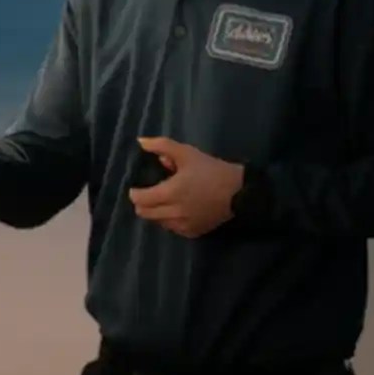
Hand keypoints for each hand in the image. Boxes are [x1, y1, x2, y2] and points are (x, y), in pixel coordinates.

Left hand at [127, 137, 245, 238]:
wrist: (239, 192)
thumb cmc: (211, 170)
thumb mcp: (187, 153)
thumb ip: (162, 146)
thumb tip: (141, 142)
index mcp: (170, 193)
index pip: (140, 200)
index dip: (134, 193)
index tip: (137, 187)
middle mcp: (174, 213)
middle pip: (144, 213)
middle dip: (143, 203)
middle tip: (149, 193)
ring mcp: (183, 225)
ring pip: (157, 222)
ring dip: (156, 212)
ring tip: (165, 200)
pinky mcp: (192, 233)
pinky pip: (172, 229)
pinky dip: (169, 220)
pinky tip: (177, 209)